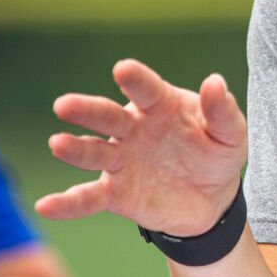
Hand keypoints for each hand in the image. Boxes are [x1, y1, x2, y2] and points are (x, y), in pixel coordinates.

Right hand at [35, 59, 245, 235]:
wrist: (212, 200)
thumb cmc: (217, 154)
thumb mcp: (230, 134)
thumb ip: (222, 111)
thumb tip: (215, 82)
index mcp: (159, 106)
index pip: (146, 89)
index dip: (135, 80)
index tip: (122, 70)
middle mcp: (132, 129)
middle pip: (106, 117)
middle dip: (86, 110)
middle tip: (64, 105)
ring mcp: (121, 161)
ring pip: (92, 152)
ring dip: (74, 149)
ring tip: (56, 144)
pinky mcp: (116, 193)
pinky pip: (88, 198)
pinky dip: (67, 203)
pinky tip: (46, 206)